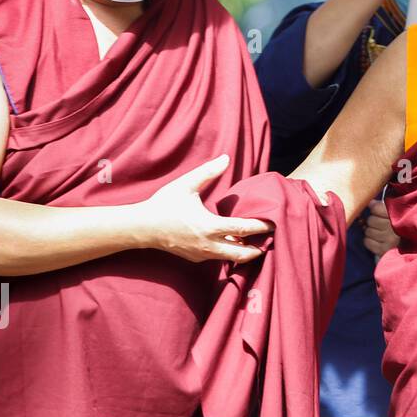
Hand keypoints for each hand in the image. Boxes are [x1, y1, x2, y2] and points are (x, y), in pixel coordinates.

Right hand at [139, 155, 272, 263]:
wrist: (142, 228)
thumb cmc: (165, 204)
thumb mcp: (186, 185)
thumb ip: (208, 172)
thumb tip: (226, 157)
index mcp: (209, 226)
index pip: (243, 229)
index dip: (261, 227)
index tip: (274, 222)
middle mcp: (208, 245)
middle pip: (242, 254)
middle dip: (259, 248)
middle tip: (271, 239)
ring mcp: (202, 255)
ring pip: (231, 259)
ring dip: (245, 252)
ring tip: (258, 242)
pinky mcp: (196, 258)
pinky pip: (218, 258)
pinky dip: (230, 253)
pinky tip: (236, 243)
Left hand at [362, 199, 400, 257]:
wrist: (415, 248)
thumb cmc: (402, 228)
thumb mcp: (398, 214)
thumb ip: (384, 206)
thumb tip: (370, 203)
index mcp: (399, 215)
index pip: (376, 208)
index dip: (374, 208)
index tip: (377, 211)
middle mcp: (394, 228)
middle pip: (370, 220)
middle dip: (373, 221)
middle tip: (380, 224)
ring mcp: (389, 240)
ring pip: (368, 231)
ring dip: (371, 232)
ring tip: (380, 233)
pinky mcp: (384, 250)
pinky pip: (367, 242)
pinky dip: (369, 241)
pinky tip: (377, 241)